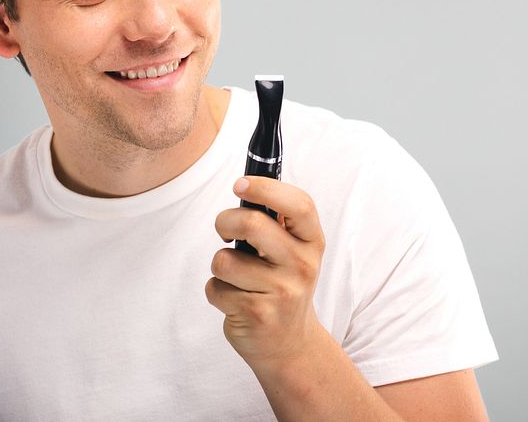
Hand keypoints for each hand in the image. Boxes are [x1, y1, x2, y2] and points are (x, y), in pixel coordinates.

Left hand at [205, 176, 326, 368]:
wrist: (289, 343)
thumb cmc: (282, 283)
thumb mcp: (293, 250)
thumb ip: (277, 220)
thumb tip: (246, 183)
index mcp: (311, 242)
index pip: (299, 204)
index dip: (266, 187)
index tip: (240, 184)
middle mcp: (302, 265)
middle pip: (253, 224)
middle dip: (225, 222)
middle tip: (225, 230)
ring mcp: (282, 292)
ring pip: (224, 260)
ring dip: (219, 265)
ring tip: (236, 277)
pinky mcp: (257, 314)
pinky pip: (215, 288)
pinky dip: (216, 291)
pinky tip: (235, 300)